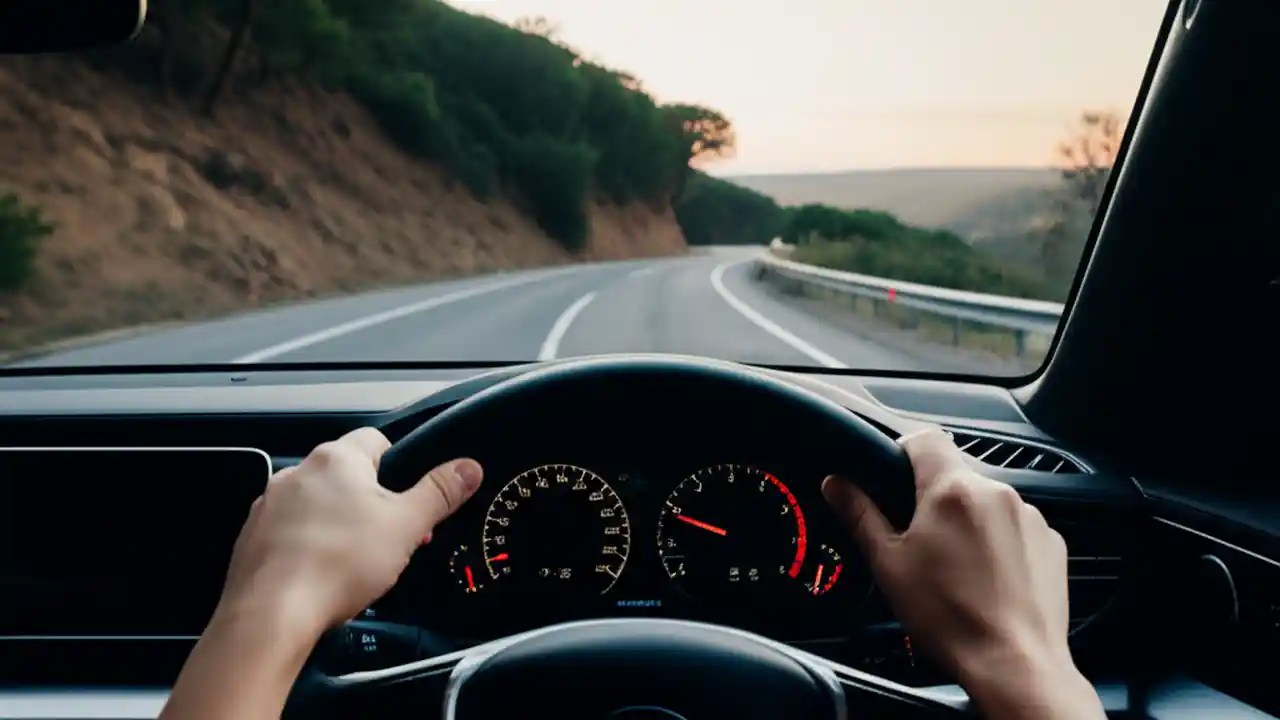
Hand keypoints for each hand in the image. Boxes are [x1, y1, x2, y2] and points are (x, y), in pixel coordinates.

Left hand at [219, 427, 483, 635]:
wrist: (272, 613)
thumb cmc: (340, 563)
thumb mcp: (406, 526)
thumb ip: (439, 493)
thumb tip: (468, 467)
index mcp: (337, 458)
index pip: (376, 440)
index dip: (399, 466)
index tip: (409, 497)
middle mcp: (297, 472)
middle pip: (346, 476)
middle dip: (370, 503)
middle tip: (390, 538)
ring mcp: (268, 504)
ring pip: (316, 505)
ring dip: (336, 523)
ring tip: (353, 562)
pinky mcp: (251, 537)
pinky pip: (289, 532)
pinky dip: (307, 546)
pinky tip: (319, 574)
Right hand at [823, 428, 1102, 718]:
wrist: (1014, 663)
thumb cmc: (949, 618)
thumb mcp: (888, 564)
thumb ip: (861, 514)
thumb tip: (836, 484)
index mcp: (952, 491)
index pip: (925, 438)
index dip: (903, 451)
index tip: (894, 475)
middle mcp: (997, 493)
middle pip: (956, 476)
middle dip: (935, 500)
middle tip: (919, 541)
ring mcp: (1030, 517)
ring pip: (987, 503)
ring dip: (969, 522)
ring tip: (957, 568)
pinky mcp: (1051, 543)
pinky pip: (1016, 528)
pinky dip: (1000, 543)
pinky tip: (987, 578)